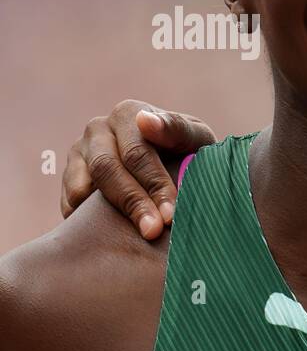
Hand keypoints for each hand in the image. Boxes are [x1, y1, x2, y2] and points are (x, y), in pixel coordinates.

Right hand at [61, 99, 215, 238]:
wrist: (174, 162)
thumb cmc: (188, 150)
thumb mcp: (194, 137)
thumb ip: (177, 127)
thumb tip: (146, 121)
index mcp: (129, 114)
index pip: (137, 153)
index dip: (155, 185)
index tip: (170, 214)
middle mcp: (98, 129)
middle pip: (107, 169)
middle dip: (134, 204)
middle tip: (154, 231)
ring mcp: (79, 153)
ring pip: (84, 188)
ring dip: (109, 215)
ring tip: (137, 236)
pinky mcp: (68, 178)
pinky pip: (70, 203)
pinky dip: (88, 221)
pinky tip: (113, 234)